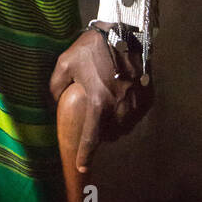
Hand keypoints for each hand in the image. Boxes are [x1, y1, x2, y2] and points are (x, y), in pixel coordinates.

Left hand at [49, 26, 154, 173]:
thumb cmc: (91, 48)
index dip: (85, 156)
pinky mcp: (147, 97)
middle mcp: (120, 108)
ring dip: (114, 127)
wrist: (122, 33)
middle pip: (110, 135)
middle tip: (92, 126)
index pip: (91, 138)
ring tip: (105, 116)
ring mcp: (136, 104)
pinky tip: (119, 105)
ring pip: (125, 128)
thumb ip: (56, 86)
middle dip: (101, 136)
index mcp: (98, 103)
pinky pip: (136, 116)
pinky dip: (127, 116)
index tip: (81, 168)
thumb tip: (54, 102)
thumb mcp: (65, 63)